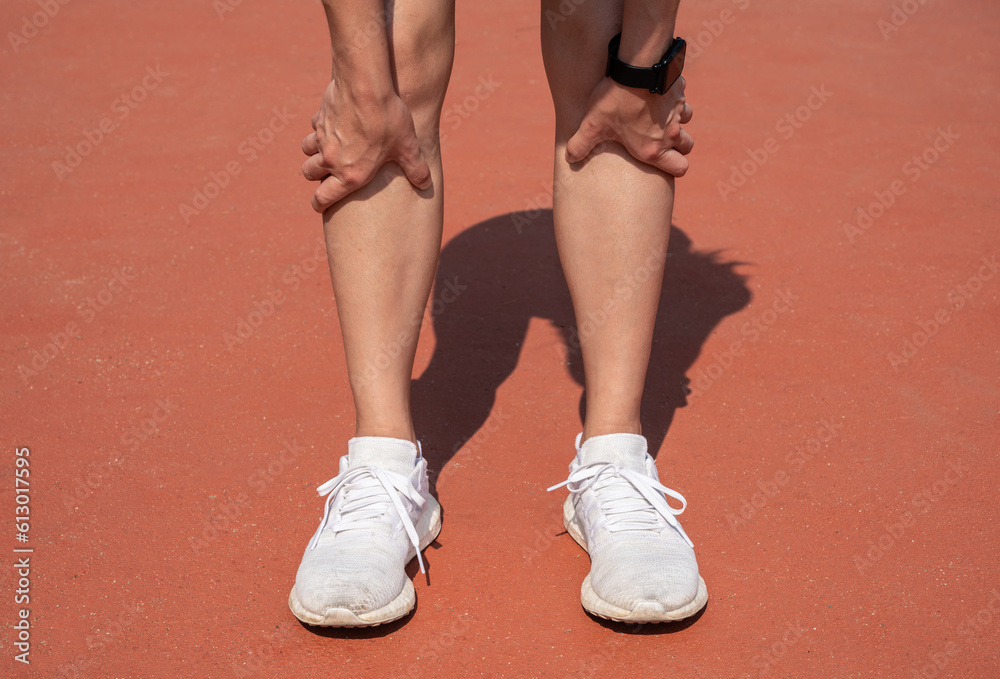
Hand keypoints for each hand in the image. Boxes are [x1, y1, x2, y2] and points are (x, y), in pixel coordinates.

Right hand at [302, 79, 431, 212]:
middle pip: (309, 174)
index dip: (319, 204)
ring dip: (312, 152)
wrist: (366, 87)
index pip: (324, 198)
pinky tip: (332, 123)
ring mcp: (322, 138)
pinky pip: (314, 127)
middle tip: (323, 175)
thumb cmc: (388, 120)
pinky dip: (319, 127)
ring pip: (307, 151)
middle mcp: (331, 160)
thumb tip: (426, 184)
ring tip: (324, 150)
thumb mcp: (408, 147)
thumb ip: (416, 168)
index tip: (320, 205)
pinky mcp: (320, 118)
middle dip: (314, 176)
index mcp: (350, 175)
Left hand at [565, 75, 693, 175]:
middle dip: (679, 145)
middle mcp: (671, 134)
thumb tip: (569, 158)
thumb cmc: (615, 100)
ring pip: (687, 122)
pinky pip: (682, 98)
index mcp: (653, 149)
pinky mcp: (680, 92)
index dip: (675, 167)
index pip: (679, 169)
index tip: (664, 160)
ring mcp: (679, 112)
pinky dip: (674, 98)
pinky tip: (658, 92)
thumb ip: (581, 145)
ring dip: (678, 120)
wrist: (636, 67)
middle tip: (660, 138)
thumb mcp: (593, 125)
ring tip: (658, 114)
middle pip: (687, 147)